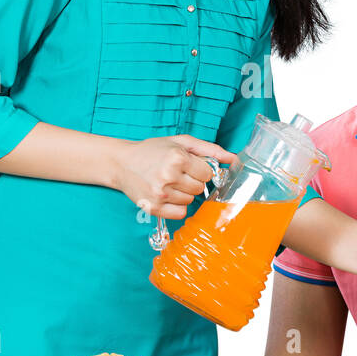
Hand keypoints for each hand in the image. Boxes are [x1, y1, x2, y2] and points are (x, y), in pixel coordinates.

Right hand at [113, 135, 233, 219]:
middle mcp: (168, 176)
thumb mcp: (181, 142)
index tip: (189, 166)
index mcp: (176, 157)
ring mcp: (160, 194)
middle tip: (177, 174)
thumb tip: (234, 158)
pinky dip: (177, 206)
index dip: (200, 169)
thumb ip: (209, 150)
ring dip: (184, 193)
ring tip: (169, 183)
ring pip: (190, 200)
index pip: (207, 173)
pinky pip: (180, 213)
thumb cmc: (153, 150)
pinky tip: (167, 195)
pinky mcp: (154, 208)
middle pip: (200, 188)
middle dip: (193, 181)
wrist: (122, 163)